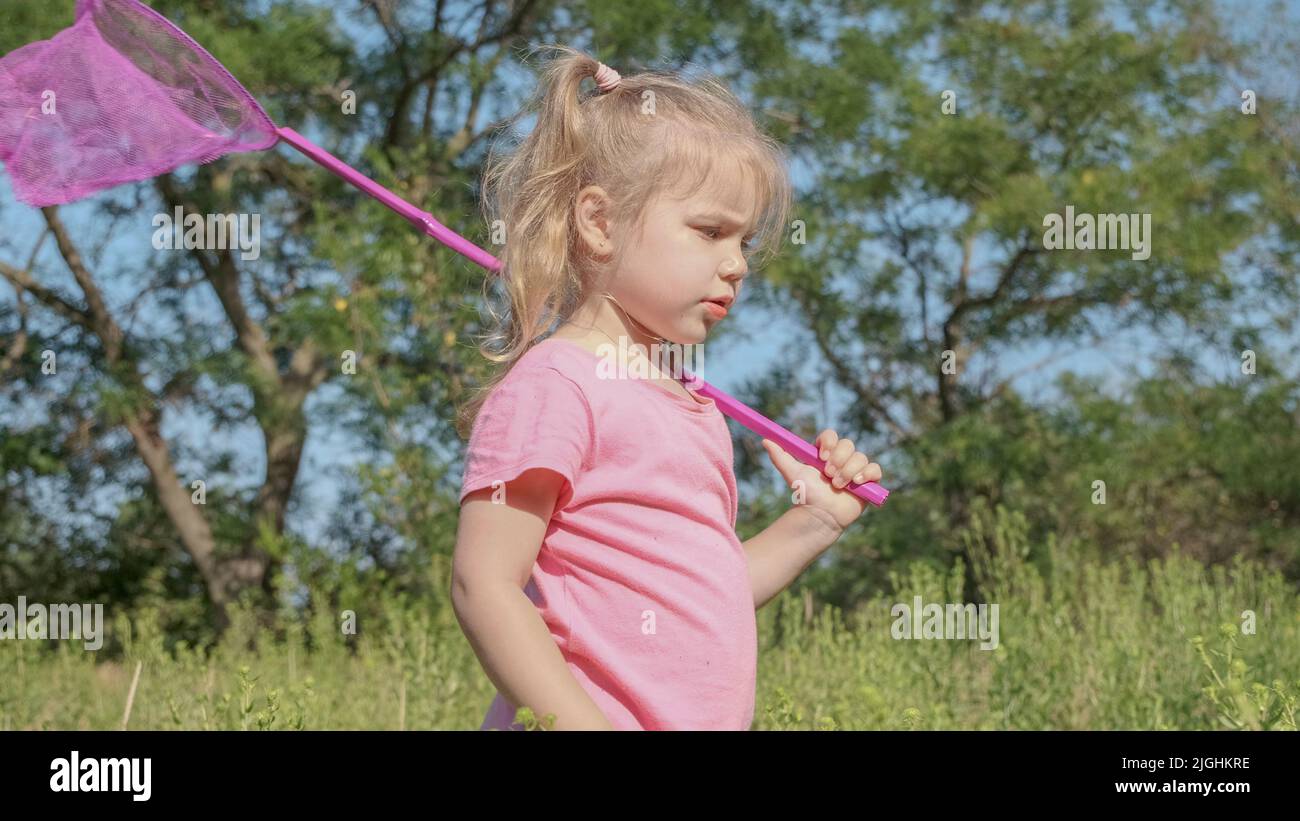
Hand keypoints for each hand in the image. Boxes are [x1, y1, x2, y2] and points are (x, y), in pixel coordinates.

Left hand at [760, 429, 882, 534]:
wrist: (819, 515)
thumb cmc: (806, 495)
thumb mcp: (792, 474)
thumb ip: (780, 457)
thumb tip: (765, 440)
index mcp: (825, 452)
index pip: (831, 436)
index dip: (829, 442)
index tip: (821, 456)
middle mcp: (841, 458)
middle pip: (848, 444)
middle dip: (838, 460)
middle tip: (828, 476)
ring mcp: (856, 469)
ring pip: (860, 457)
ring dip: (848, 471)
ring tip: (838, 486)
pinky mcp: (868, 482)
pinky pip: (875, 469)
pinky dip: (867, 474)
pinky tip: (856, 483)